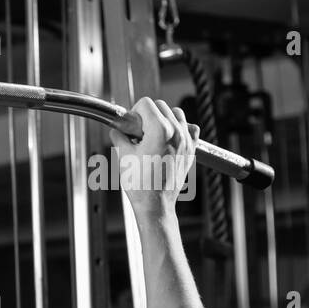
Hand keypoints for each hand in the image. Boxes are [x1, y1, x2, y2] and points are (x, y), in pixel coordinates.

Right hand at [110, 97, 199, 215]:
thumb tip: (117, 131)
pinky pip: (191, 128)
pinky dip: (181, 128)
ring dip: (164, 118)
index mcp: (159, 131)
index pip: (146, 104)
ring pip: (177, 113)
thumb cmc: (140, 184)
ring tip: (153, 134)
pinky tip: (169, 138)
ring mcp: (186, 140)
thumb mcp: (124, 157)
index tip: (130, 124)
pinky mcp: (191, 149)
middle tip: (138, 131)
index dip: (134, 112)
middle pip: (161, 106)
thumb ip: (119, 138)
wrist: (155, 203)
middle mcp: (176, 132)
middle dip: (147, 114)